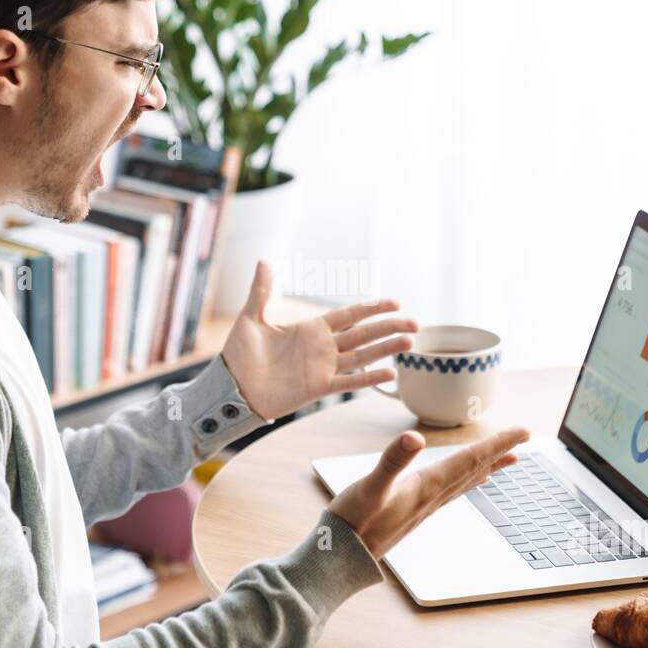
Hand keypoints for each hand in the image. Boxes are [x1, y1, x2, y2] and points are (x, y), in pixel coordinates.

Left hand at [220, 260, 417, 420]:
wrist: (232, 386)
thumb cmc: (240, 354)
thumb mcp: (252, 316)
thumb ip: (262, 290)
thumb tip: (266, 259)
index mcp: (311, 329)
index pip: (349, 315)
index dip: (372, 308)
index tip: (395, 302)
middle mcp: (322, 347)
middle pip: (364, 334)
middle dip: (389, 327)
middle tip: (415, 322)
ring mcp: (323, 368)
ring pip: (362, 356)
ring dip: (386, 349)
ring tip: (410, 342)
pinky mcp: (318, 388)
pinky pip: (349, 382)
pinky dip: (369, 379)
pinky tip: (391, 373)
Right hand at [328, 426, 530, 559]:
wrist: (341, 558)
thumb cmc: (353, 522)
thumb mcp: (370, 487)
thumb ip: (392, 460)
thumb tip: (413, 436)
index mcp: (427, 486)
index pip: (470, 459)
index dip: (497, 443)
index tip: (523, 432)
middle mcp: (432, 496)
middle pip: (473, 470)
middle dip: (498, 452)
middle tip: (523, 438)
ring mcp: (425, 506)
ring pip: (465, 482)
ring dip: (486, 467)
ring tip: (506, 460)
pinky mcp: (414, 511)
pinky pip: (450, 492)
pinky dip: (464, 482)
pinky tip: (466, 482)